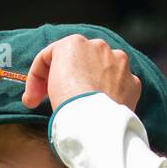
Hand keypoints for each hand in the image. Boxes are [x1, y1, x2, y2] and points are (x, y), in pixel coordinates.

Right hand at [20, 34, 140, 114]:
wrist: (94, 124)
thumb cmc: (67, 103)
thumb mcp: (48, 83)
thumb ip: (58, 76)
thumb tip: (67, 87)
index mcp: (74, 43)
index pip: (50, 57)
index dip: (37, 79)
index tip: (32, 100)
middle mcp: (99, 46)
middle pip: (78, 61)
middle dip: (67, 77)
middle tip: (55, 100)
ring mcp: (119, 63)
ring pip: (102, 69)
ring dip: (92, 82)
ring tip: (82, 104)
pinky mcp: (133, 82)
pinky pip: (119, 84)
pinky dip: (111, 93)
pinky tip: (102, 108)